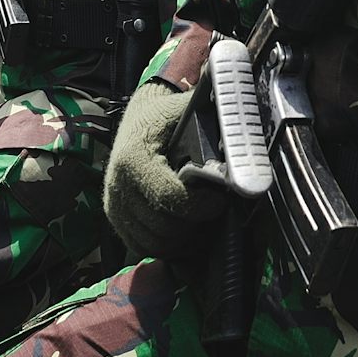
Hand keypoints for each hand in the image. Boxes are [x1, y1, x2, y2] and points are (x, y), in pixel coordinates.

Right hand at [102, 80, 223, 258]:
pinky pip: (142, 247)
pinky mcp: (115, 218)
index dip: (201, 206)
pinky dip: (167, 247)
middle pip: (163, 227)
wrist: (140, 115)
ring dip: (184, 242)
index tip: (222, 201)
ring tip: (206, 226)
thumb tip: (243, 132)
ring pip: (155, 243)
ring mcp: (114, 204)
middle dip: (196, 227)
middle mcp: (118, 184)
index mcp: (134, 158)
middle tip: (218, 216)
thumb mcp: (186, 109)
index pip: (170, 197)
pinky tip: (187, 234)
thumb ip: (212, 122)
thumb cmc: (166, 113)